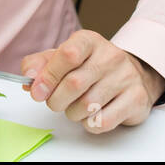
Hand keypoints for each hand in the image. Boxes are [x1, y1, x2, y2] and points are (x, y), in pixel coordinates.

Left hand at [20, 30, 164, 133]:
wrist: (131, 75)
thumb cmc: (88, 67)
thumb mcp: (61, 58)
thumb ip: (39, 65)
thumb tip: (28, 79)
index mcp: (88, 41)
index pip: (67, 54)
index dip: (48, 76)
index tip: (37, 91)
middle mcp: (111, 56)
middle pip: (74, 83)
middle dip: (56, 100)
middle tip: (54, 102)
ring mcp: (126, 77)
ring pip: (88, 105)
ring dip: (72, 113)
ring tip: (74, 107)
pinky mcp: (136, 99)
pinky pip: (103, 121)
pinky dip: (89, 124)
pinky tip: (90, 115)